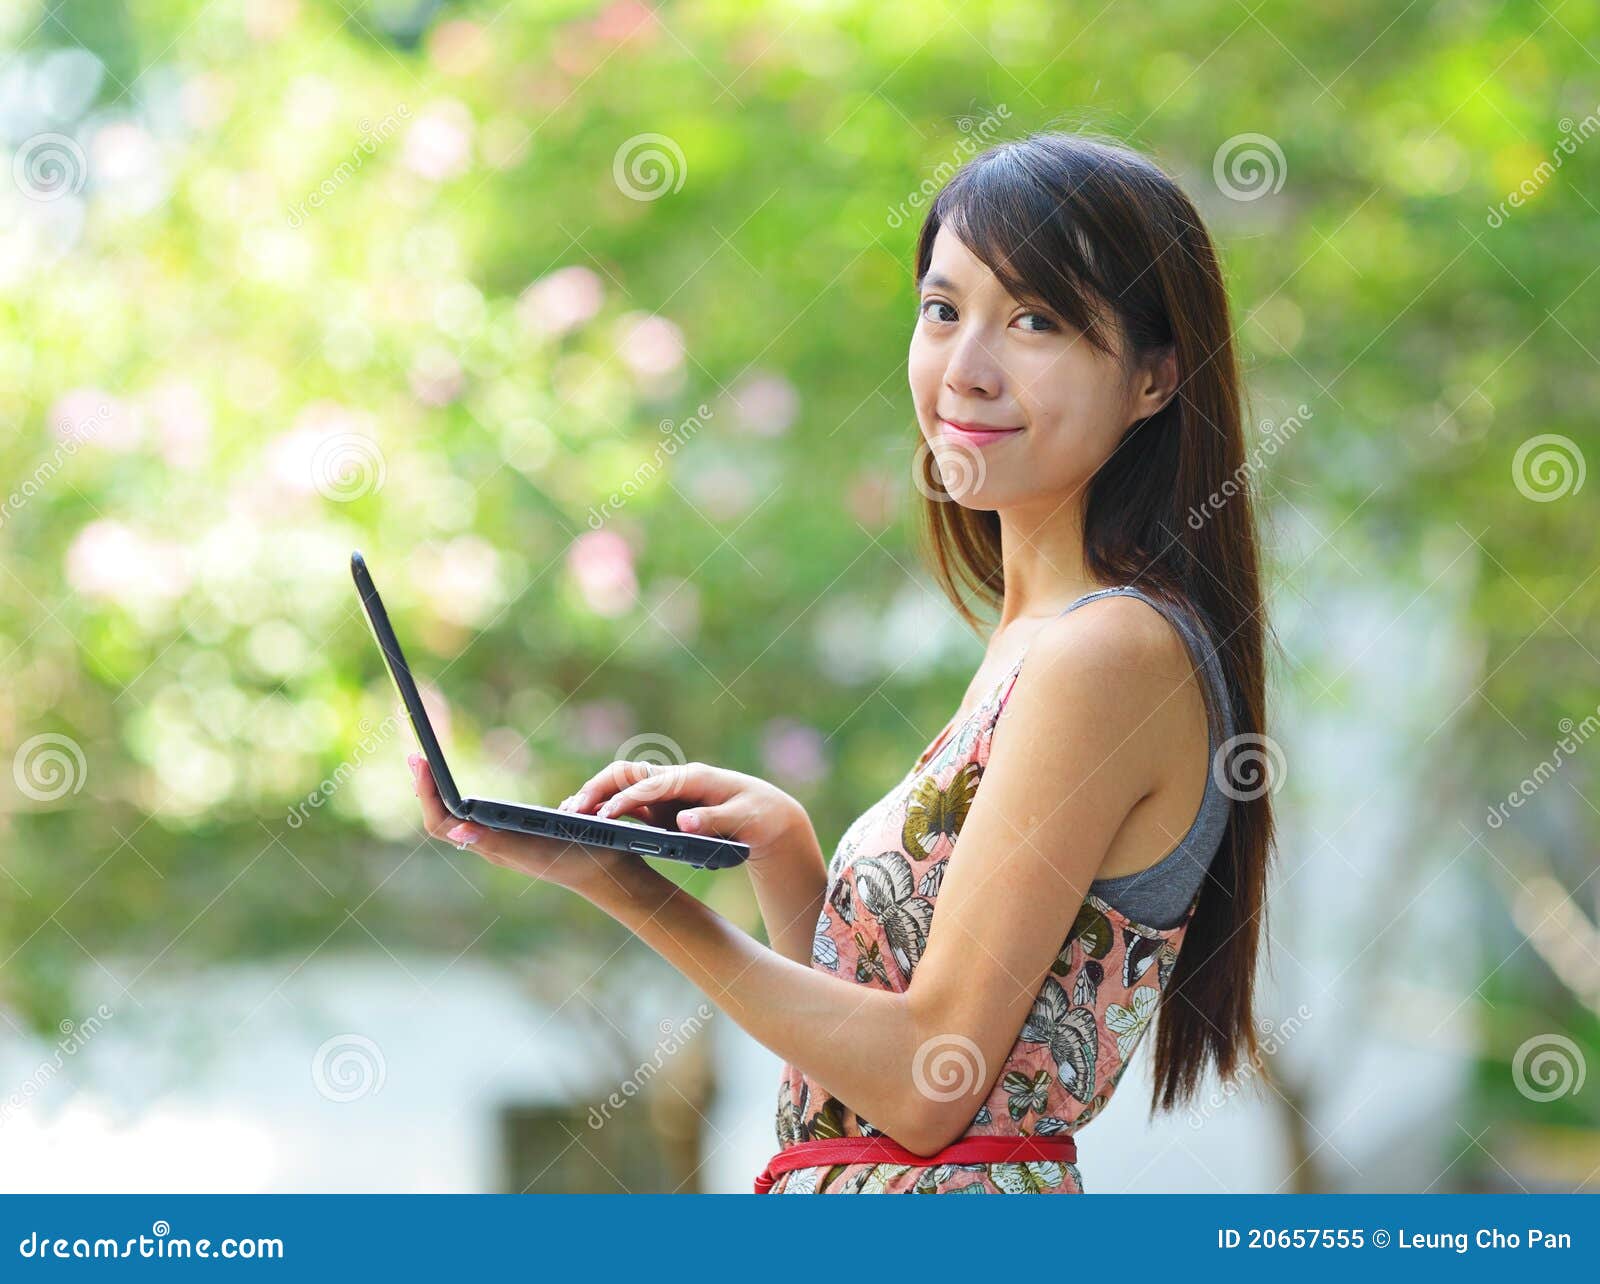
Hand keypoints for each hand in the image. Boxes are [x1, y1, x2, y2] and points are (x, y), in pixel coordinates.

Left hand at [408, 753, 620, 891]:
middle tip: (417, 756)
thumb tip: (458, 828)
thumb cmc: (575, 856)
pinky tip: (467, 794)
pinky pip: (477, 820)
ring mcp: (502, 844)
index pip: (441, 822)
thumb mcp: (538, 846)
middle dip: (426, 789)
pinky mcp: (515, 839)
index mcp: (491, 846)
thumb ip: (499, 839)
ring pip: (458, 821)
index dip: (426, 792)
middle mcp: (491, 847)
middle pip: (443, 820)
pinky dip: (463, 801)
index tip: (420, 758)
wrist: (605, 871)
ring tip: (431, 771)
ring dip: (441, 795)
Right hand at [558, 758, 811, 863]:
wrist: (768, 816)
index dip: (624, 799)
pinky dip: (604, 808)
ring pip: (620, 787)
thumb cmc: (759, 815)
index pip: (649, 785)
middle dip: (596, 790)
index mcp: (692, 778)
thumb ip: (713, 820)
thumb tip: (683, 822)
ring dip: (593, 798)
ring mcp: (665, 794)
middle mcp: (673, 781)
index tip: (603, 816)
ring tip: (565, 818)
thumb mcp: (743, 819)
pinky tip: (584, 823)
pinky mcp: (661, 808)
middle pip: (625, 775)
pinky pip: (627, 804)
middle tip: (569, 812)